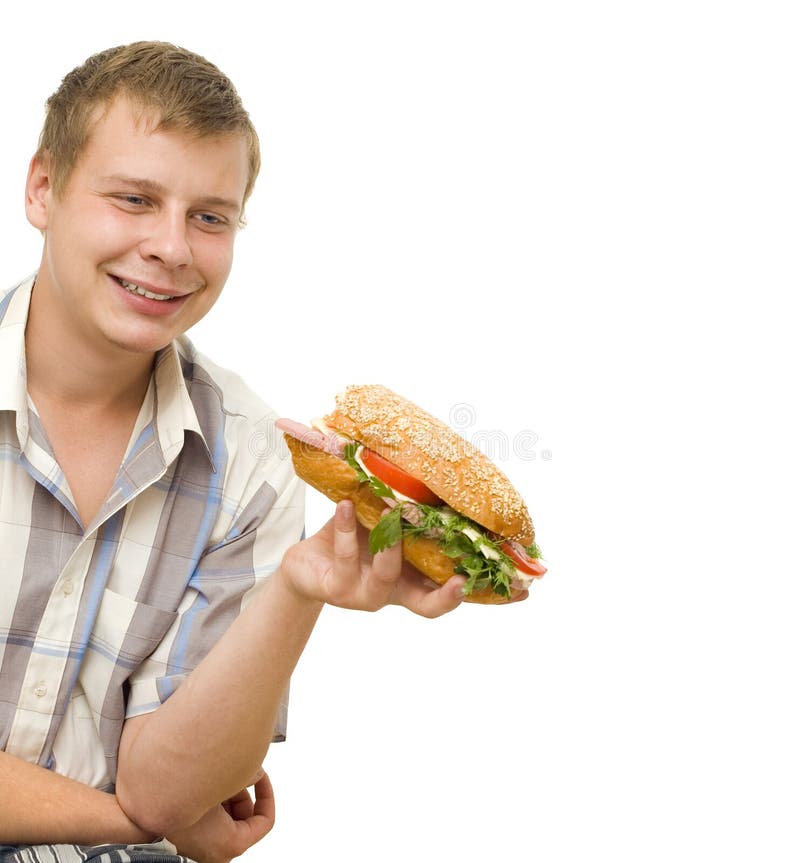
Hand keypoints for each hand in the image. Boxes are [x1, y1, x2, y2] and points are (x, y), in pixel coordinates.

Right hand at [166, 770, 274, 862]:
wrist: (140, 816)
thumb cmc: (178, 804)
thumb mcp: (220, 786)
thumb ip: (246, 777)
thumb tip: (257, 771)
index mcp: (231, 845)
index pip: (265, 821)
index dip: (266, 795)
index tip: (260, 776)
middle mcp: (220, 853)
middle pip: (246, 816)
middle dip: (242, 791)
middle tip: (233, 771)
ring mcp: (207, 849)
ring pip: (230, 816)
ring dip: (226, 793)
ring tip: (214, 776)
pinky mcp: (195, 843)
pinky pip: (215, 819)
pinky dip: (215, 801)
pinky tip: (205, 784)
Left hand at [279, 499, 465, 617]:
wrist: (306, 562)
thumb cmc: (352, 541)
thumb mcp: (380, 527)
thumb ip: (405, 516)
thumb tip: (433, 480)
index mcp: (408, 581)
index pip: (438, 597)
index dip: (455, 596)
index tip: (471, 581)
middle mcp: (390, 592)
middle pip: (424, 605)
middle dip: (443, 593)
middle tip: (459, 576)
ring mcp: (363, 594)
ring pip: (386, 575)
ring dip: (392, 542)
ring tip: (391, 510)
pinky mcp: (336, 588)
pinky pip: (346, 558)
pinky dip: (347, 528)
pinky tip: (346, 505)